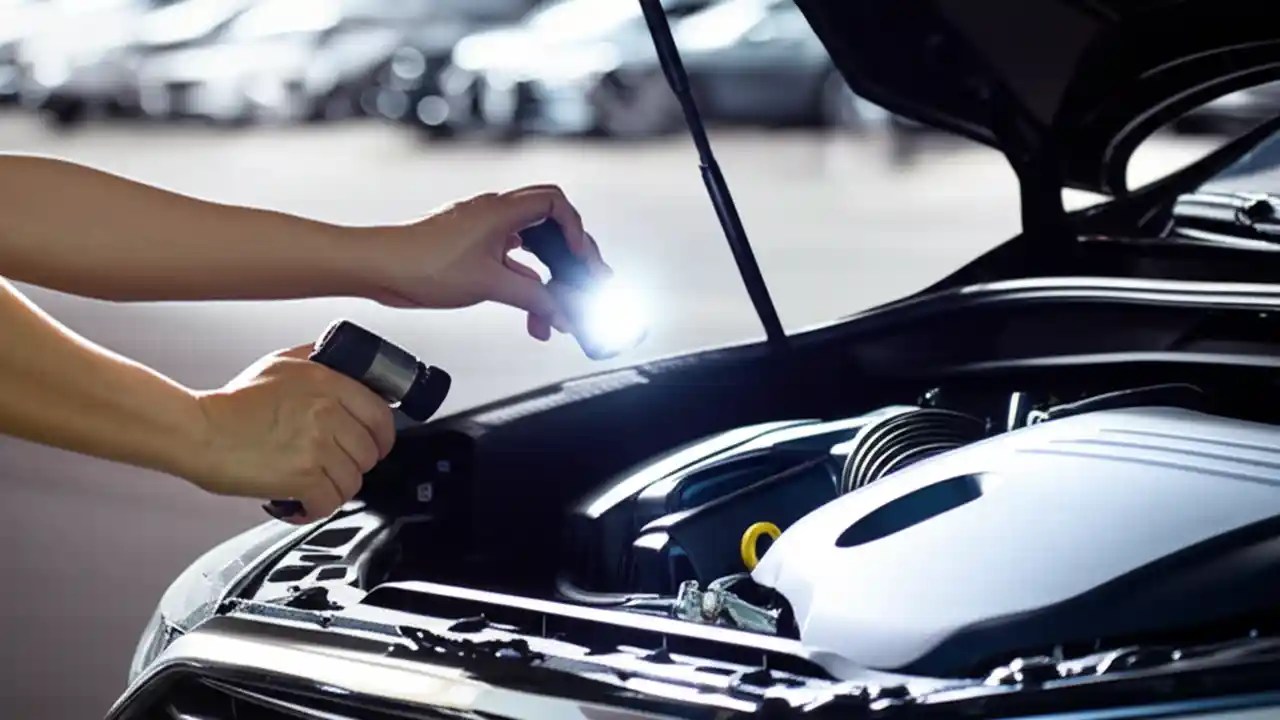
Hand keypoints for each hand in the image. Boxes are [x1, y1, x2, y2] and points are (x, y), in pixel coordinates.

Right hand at [188, 345, 395, 523]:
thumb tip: (341, 358)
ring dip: (336, 488)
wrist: (198, 430)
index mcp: (328, 382)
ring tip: (316, 485)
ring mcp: (317, 445)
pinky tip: (305, 503)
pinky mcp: (302, 476)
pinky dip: (318, 508)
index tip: (375, 445)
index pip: (381, 415)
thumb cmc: (232, 402)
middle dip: (355, 464)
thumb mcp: (281, 363)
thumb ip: (316, 359)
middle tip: (336, 467)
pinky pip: (330, 501)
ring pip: (353, 480)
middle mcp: (328, 412)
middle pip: (370, 452)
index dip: (382, 436)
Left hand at [367, 185, 609, 340]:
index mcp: (501, 210)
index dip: (575, 230)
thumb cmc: (421, 264)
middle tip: (587, 284)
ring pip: (530, 252)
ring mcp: (483, 232)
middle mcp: (495, 214)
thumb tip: (563, 311)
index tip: (580, 260)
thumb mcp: (489, 284)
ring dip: (547, 281)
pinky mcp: (472, 250)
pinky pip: (510, 265)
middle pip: (550, 227)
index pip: (555, 204)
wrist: (378, 268)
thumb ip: (533, 298)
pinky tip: (533, 313)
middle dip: (571, 259)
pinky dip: (525, 286)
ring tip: (559, 312)